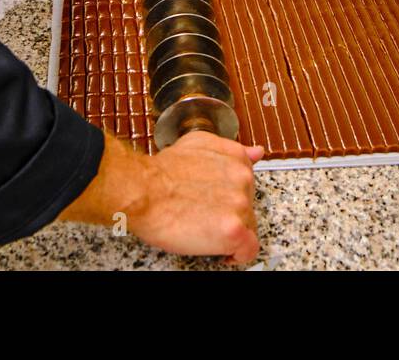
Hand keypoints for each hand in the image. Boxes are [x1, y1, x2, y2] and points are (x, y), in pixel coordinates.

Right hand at [131, 132, 263, 263]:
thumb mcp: (198, 145)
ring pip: (248, 228)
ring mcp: (240, 205)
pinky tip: (222, 252)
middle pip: (249, 207)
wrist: (143, 190)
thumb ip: (230, 151)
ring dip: (229, 232)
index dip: (232, 199)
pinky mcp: (232, 229)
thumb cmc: (161, 172)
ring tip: (205, 230)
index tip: (221, 206)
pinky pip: (248, 249)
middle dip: (230, 215)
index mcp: (236, 160)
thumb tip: (256, 152)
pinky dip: (237, 254)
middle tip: (205, 217)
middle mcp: (243, 179)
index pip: (248, 185)